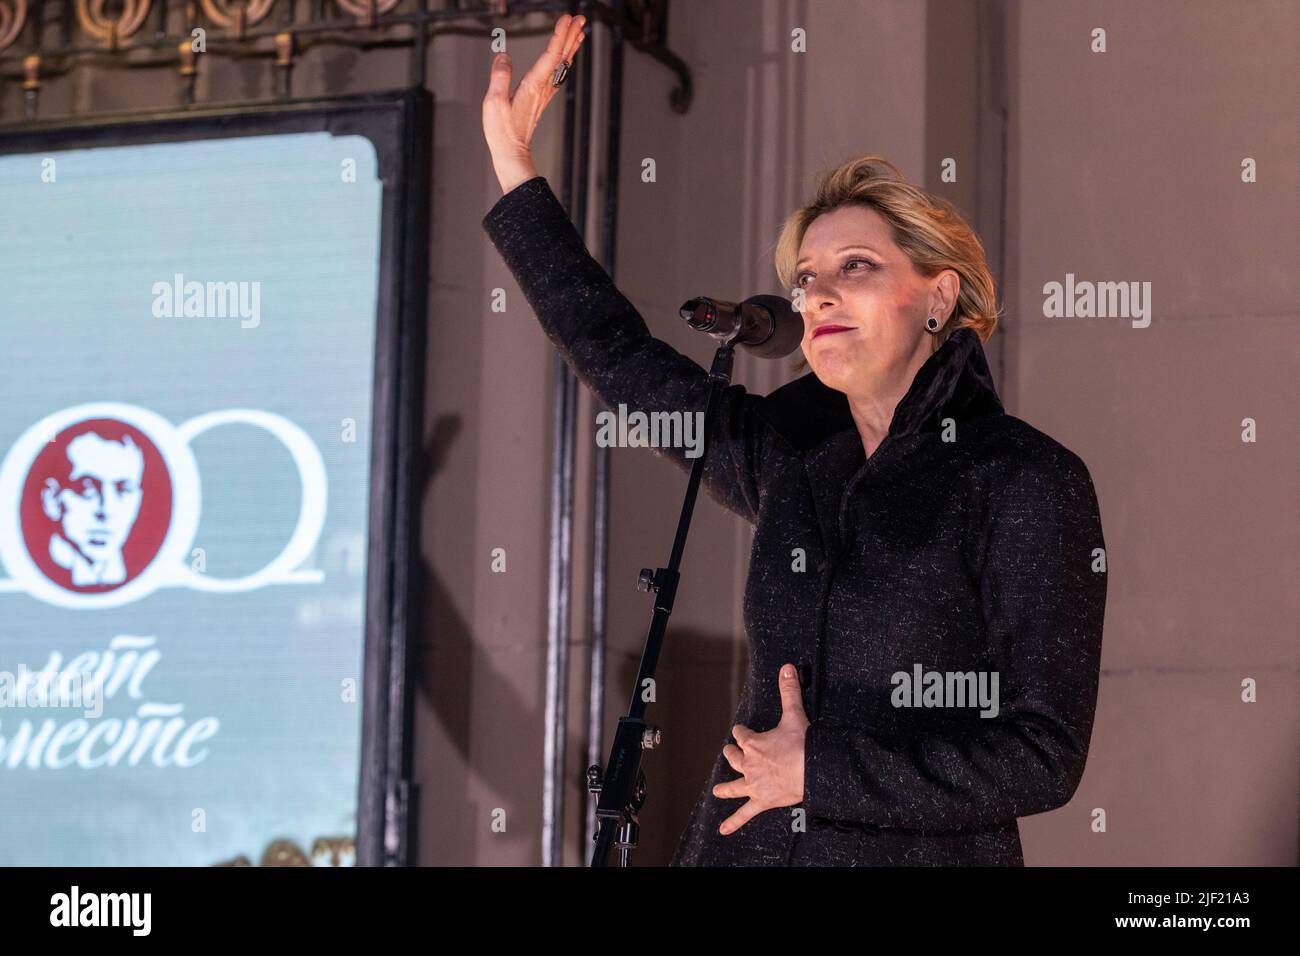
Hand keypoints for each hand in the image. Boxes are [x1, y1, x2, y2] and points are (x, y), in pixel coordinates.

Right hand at [481, 13, 586, 193]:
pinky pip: (557, 75)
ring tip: (579, 32)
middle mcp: (542, 88)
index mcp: (533, 85)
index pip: (550, 55)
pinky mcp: (541, 100)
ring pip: (562, 66)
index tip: (567, 19)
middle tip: (579, 18)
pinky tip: (566, 60)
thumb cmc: (502, 132)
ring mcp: (544, 94)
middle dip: (571, 35)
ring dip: (570, 47)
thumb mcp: (493, 102)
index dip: (560, 35)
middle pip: (561, 57)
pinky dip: (564, 62)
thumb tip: (503, 56)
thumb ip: (499, 76)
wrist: (512, 153)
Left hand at [713, 663, 809, 835]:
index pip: (740, 734)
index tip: (741, 731)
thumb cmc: (803, 744)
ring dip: (726, 788)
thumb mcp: (794, 714)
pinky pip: (744, 814)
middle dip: (732, 756)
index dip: (741, 732)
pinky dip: (734, 822)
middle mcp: (749, 764)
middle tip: (729, 754)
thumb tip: (787, 667)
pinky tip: (723, 830)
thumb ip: (789, 691)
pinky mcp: (762, 800)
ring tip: (717, 791)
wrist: (813, 770)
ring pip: (734, 786)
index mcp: (754, 743)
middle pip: (734, 758)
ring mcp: (754, 784)